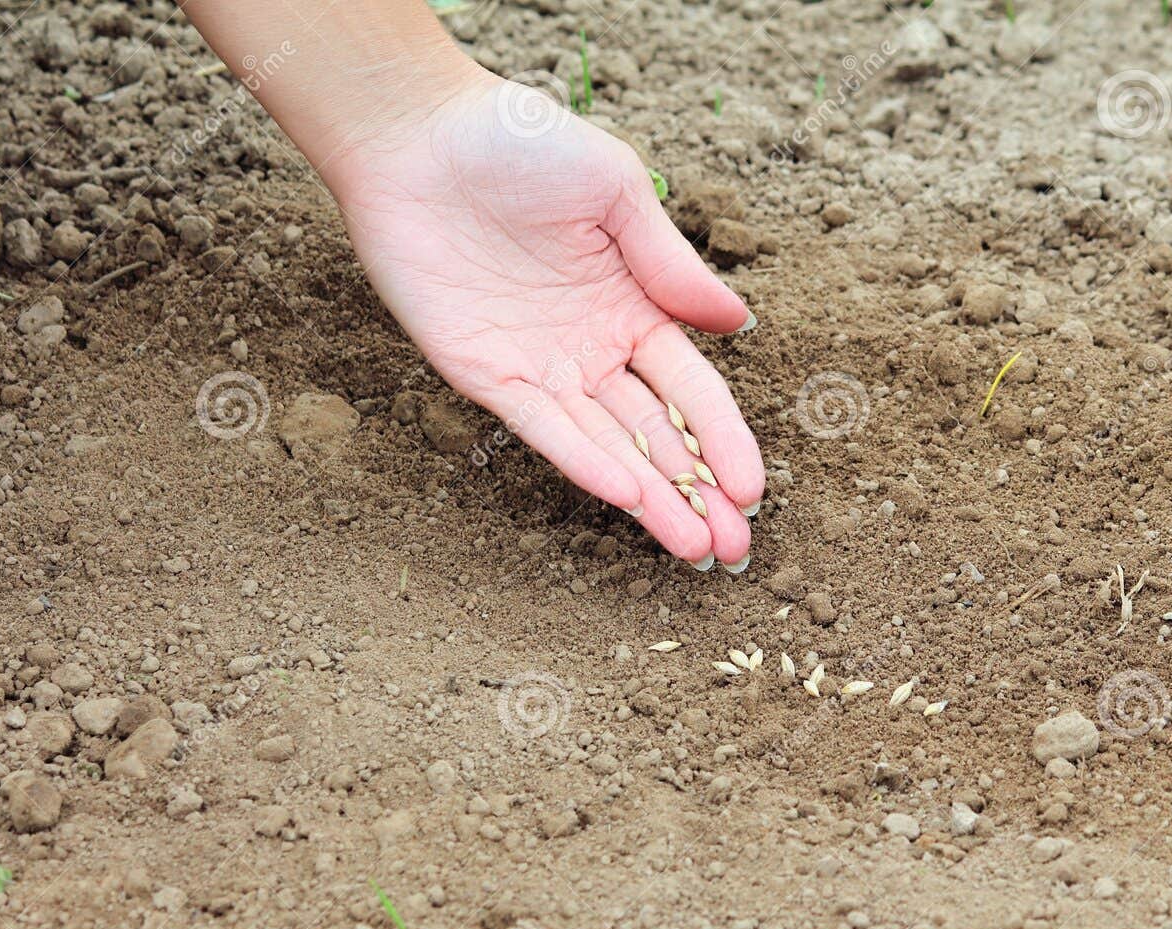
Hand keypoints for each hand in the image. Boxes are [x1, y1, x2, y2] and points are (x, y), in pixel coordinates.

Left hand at [326, 70, 762, 569]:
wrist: (418, 136)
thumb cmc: (520, 143)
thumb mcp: (615, 192)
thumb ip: (670, 264)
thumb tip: (738, 323)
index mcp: (633, 308)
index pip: (691, 390)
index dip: (724, 440)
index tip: (753, 490)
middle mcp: (591, 349)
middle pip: (656, 435)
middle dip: (697, 492)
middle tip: (733, 550)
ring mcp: (540, 367)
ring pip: (606, 447)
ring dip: (650, 499)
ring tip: (693, 549)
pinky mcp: (486, 374)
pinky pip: (542, 428)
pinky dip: (583, 462)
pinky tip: (626, 496)